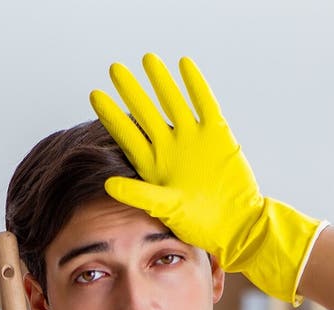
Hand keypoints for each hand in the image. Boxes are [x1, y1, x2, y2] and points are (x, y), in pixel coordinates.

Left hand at [90, 53, 326, 305]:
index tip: (95, 95)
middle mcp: (171, 149)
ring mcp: (193, 139)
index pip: (127, 135)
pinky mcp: (218, 134)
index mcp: (154, 166)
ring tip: (147, 59)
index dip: (112, 115)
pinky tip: (184, 64)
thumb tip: (107, 184)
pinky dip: (195, 84)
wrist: (237, 225)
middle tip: (114, 69)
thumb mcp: (166, 209)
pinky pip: (204, 103)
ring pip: (173, 102)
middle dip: (131, 91)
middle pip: (146, 113)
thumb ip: (139, 194)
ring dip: (161, 81)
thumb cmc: (200, 224)